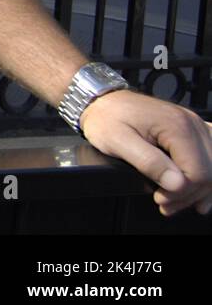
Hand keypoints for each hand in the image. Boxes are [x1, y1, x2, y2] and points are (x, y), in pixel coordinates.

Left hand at [79, 89, 211, 216]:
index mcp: (177, 126)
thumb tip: (176, 184)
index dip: (181, 193)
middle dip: (189, 194)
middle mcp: (191, 124)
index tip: (160, 199)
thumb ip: (148, 162)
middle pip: (209, 172)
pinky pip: (210, 155)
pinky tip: (197, 190)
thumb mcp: (117, 141)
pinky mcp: (192, 130)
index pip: (198, 172)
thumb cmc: (107, 117)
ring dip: (198, 188)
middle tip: (165, 204)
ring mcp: (194, 126)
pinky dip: (206, 175)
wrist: (103, 100)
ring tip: (175, 201)